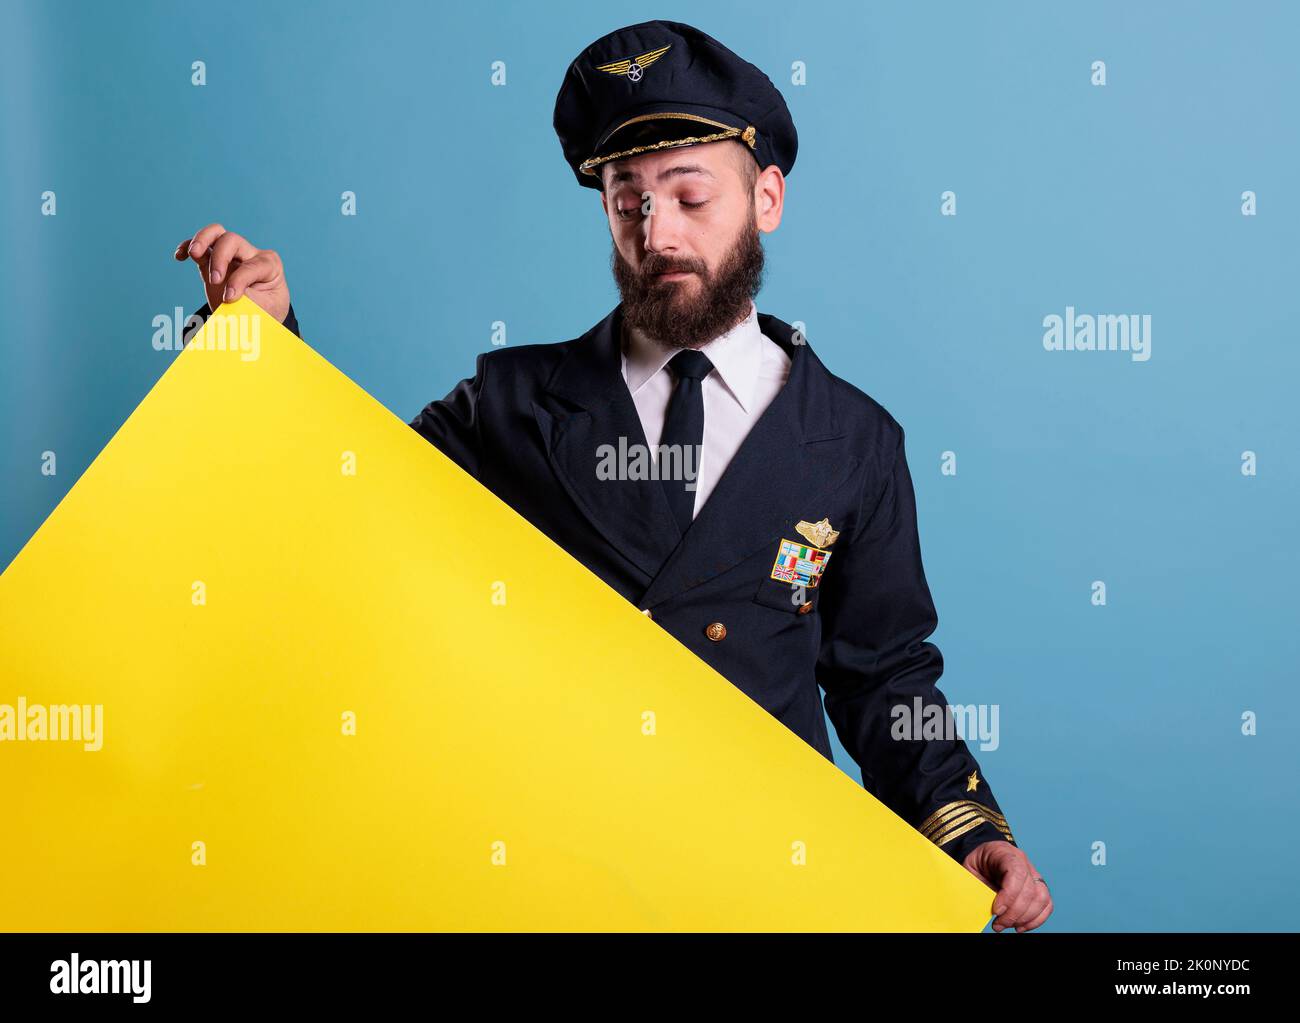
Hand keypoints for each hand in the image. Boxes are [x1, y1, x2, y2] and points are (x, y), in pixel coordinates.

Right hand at [173, 223, 289, 322]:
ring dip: (202, 240)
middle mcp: (251, 254)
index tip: (229, 299)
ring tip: (193, 253)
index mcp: (269, 265)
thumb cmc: (264, 312)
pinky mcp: (214, 260)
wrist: (261, 314)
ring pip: (216, 233)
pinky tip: (180, 256)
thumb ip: (245, 305)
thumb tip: (226, 307)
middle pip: (232, 240)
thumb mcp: (262, 312)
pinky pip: (200, 246)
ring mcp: (232, 255)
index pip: (251, 266)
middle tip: (215, 280)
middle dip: (220, 258)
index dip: (238, 282)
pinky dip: (188, 246)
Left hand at [963, 840, 1052, 932]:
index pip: (1016, 872)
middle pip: (1029, 889)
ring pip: (1041, 898)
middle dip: (1014, 913)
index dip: (1009, 895)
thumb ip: (976, 886)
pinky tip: (1020, 926)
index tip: (996, 911)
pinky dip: (1035, 919)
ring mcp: (1033, 873)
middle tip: (998, 924)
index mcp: (1004, 852)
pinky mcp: (1038, 886)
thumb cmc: (976, 863)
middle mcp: (1023, 861)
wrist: (983, 858)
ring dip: (1025, 918)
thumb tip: (984, 909)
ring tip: (1007, 925)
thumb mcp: (968, 870)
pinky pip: (1046, 904)